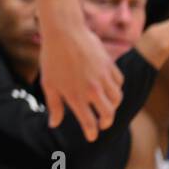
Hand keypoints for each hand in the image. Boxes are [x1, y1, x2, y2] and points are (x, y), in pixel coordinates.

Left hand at [38, 15, 123, 140]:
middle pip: (109, 115)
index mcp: (76, 97)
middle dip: (106, 122)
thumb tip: (54, 125)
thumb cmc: (52, 57)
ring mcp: (103, 78)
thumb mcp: (48, 83)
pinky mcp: (110, 65)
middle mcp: (93, 90)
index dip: (91, 133)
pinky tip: (110, 88)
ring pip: (118, 99)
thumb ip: (54, 105)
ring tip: (107, 106)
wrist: (64, 31)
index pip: (89, 123)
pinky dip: (117, 88)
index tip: (91, 137)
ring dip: (113, 106)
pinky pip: (119, 82)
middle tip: (102, 124)